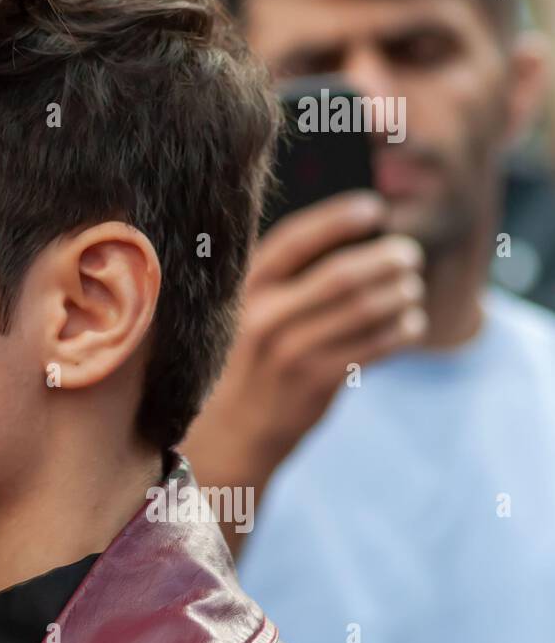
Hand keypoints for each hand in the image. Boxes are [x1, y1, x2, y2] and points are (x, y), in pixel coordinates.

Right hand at [182, 191, 425, 547]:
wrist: (230, 434)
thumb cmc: (244, 365)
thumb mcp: (244, 316)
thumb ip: (282, 283)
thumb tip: (348, 242)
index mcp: (244, 292)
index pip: (294, 241)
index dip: (337, 220)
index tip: (375, 207)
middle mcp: (263, 318)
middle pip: (340, 275)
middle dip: (385, 259)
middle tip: (408, 254)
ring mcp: (290, 352)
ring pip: (364, 309)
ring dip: (400, 293)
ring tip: (412, 288)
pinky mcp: (316, 382)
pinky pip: (375, 345)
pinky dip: (401, 329)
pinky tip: (409, 323)